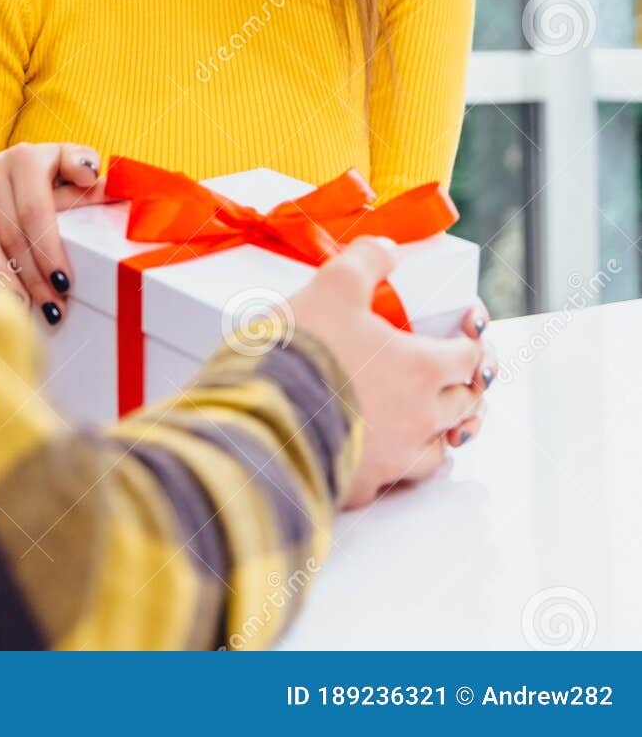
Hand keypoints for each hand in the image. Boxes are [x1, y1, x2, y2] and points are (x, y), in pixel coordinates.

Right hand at [0, 142, 104, 317]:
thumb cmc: (38, 183)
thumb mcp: (64, 171)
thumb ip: (84, 175)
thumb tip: (102, 182)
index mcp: (25, 157)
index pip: (37, 210)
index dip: (50, 249)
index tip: (65, 282)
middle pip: (13, 234)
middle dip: (35, 276)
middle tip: (54, 309)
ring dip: (7, 283)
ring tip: (26, 311)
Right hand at [286, 238, 491, 507]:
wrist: (262, 418)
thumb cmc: (303, 352)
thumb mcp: (334, 286)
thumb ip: (366, 261)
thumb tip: (387, 249)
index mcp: (421, 369)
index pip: (469, 356)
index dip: (474, 337)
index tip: (471, 325)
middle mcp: (418, 418)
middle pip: (465, 404)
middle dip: (469, 384)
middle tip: (465, 373)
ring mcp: (394, 459)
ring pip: (441, 449)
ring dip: (446, 430)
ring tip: (441, 420)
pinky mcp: (364, 486)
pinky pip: (398, 479)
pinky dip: (402, 463)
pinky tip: (390, 453)